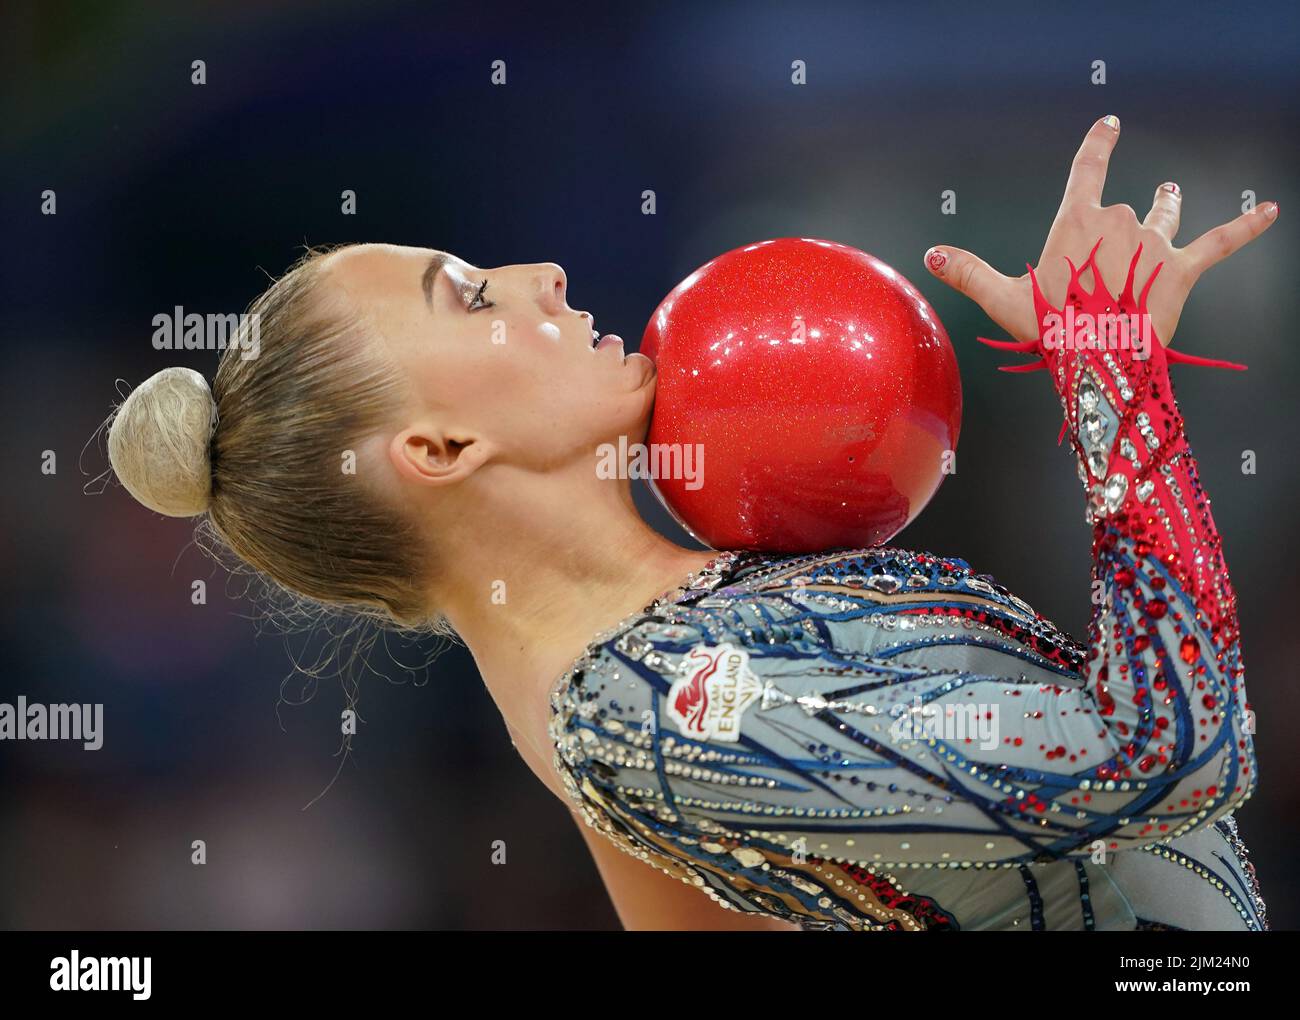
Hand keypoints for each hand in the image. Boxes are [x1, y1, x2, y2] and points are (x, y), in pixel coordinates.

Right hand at [923, 115, 1278, 346]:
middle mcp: (1117, 222)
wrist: (1098, 357)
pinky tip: (1272, 210)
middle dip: (1121, 219)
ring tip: (1172, 191)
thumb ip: (969, 273)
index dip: (1099, 144)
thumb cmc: (1051, 328)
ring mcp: (1153, 243)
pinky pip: (1222, 241)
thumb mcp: (1003, 301)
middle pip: (1122, 209)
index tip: (1111, 124)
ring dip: (1169, 204)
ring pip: (1165, 216)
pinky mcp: (1183, 268)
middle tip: (1113, 238)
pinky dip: (1249, 225)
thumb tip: (929, 254)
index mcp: (1075, 224)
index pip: (1087, 170)